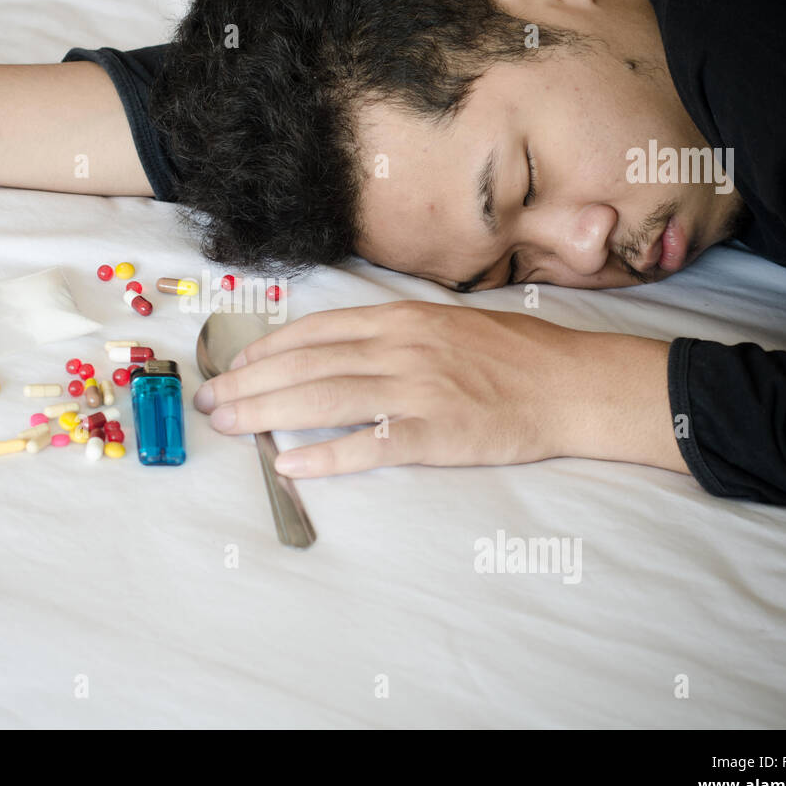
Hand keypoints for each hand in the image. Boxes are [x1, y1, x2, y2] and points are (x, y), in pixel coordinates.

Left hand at [192, 300, 683, 477]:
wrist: (574, 385)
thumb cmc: (515, 355)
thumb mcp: (447, 325)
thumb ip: (394, 335)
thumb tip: (338, 351)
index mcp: (402, 320)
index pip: (316, 331)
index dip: (267, 350)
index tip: (232, 366)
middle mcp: (403, 349)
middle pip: (309, 365)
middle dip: (250, 384)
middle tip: (211, 403)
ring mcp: (419, 390)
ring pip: (327, 400)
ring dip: (269, 414)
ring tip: (230, 426)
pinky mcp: (438, 433)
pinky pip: (371, 446)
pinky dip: (327, 456)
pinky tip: (290, 465)